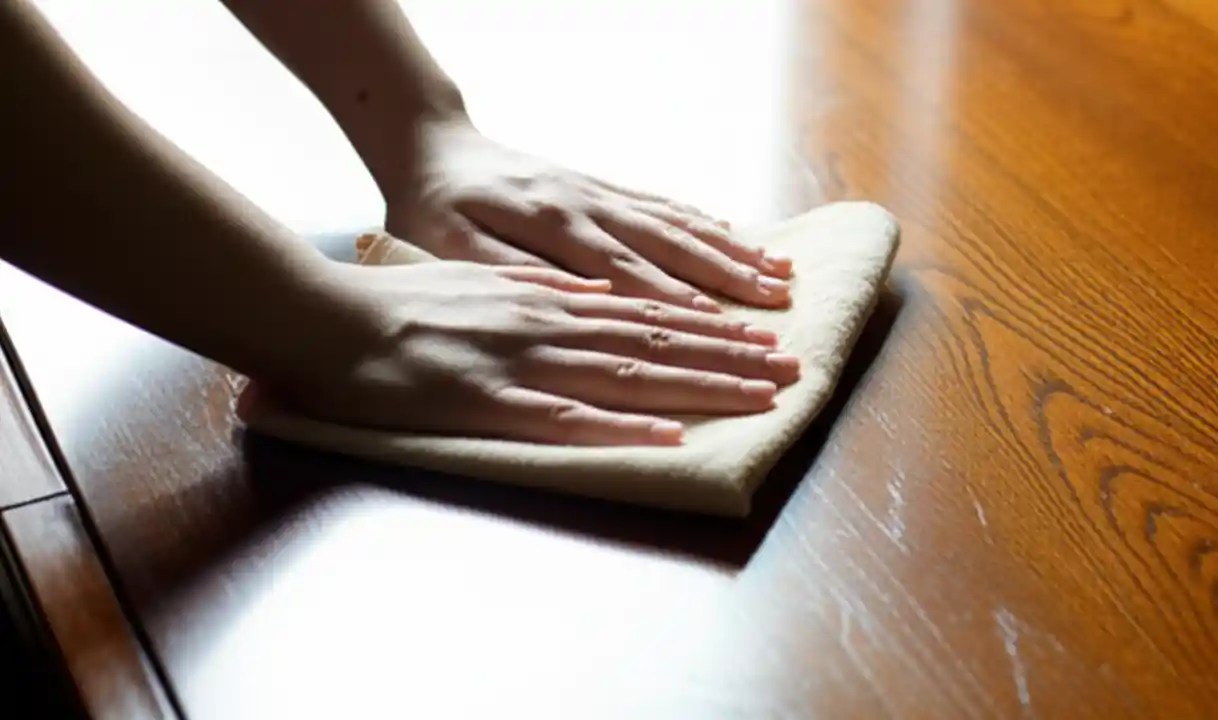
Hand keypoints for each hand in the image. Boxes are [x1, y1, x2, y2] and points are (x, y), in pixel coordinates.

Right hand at [275, 259, 799, 445]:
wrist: (324, 316)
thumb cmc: (399, 304)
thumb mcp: (480, 278)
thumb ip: (541, 290)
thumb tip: (596, 295)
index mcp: (546, 297)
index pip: (647, 311)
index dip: (710, 326)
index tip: (760, 338)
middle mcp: (547, 322)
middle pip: (657, 340)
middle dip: (730, 357)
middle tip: (791, 370)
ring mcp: (520, 361)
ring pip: (629, 374)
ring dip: (700, 387)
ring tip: (759, 398)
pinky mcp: (487, 401)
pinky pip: (565, 417)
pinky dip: (620, 427)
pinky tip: (668, 436)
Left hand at [382, 121, 792, 311]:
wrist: (431, 146)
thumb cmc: (432, 208)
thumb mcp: (451, 245)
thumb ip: (513, 271)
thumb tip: (584, 299)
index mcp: (551, 225)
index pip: (627, 273)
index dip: (677, 305)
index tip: (726, 332)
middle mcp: (588, 205)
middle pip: (671, 248)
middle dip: (729, 282)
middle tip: (779, 312)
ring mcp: (600, 192)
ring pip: (678, 224)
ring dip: (732, 253)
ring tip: (781, 277)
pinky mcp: (602, 187)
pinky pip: (664, 206)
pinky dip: (707, 225)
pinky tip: (738, 241)